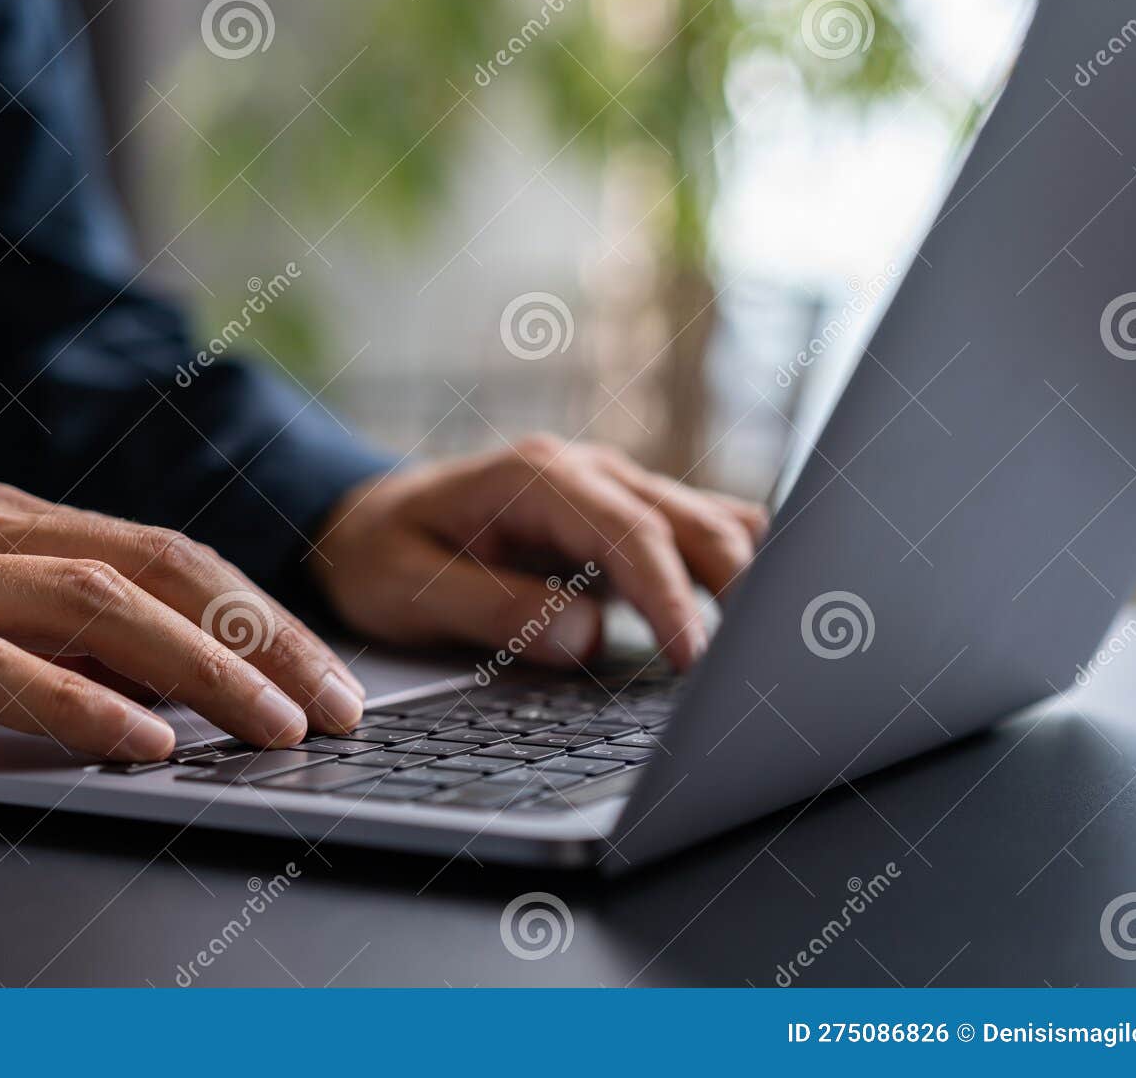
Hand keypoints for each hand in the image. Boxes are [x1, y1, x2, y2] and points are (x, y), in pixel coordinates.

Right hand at [0, 483, 363, 772]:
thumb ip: (61, 637)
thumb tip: (181, 686)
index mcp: (18, 522)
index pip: (173, 557)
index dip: (262, 616)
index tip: (330, 677)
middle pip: (161, 571)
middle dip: (263, 640)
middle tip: (337, 707)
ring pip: (98, 606)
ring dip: (201, 671)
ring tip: (273, 727)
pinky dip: (81, 704)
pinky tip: (143, 742)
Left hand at [311, 434, 767, 670]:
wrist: (368, 521)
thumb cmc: (383, 554)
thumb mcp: (410, 589)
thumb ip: (493, 610)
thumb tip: (585, 635)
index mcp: (534, 477)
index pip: (629, 534)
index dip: (670, 598)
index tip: (696, 659)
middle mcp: (586, 471)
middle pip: (689, 520)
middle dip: (735, 586)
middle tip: (756, 663)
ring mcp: (611, 489)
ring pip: (707, 522)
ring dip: (742, 577)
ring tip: (767, 646)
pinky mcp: (622, 517)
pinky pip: (693, 534)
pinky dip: (727, 569)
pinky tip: (750, 616)